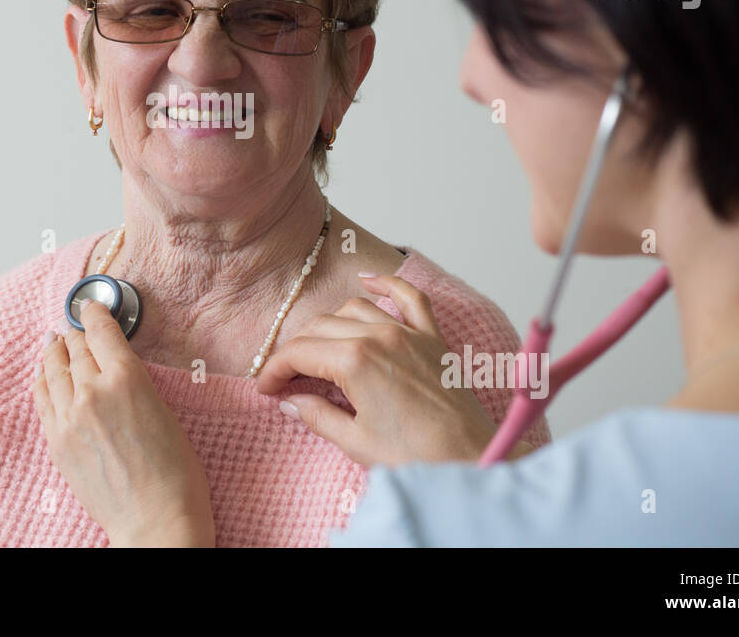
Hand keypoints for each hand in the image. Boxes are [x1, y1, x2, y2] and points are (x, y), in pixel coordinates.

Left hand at [32, 301, 215, 546]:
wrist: (155, 521)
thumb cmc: (175, 472)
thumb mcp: (163, 410)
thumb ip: (133, 382)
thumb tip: (114, 366)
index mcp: (127, 376)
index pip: (100, 330)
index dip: (93, 312)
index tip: (90, 305)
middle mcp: (92, 390)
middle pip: (74, 347)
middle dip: (76, 334)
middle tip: (77, 328)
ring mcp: (69, 416)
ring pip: (53, 368)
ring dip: (56, 352)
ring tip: (55, 343)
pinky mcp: (56, 441)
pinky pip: (42, 398)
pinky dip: (43, 380)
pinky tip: (46, 374)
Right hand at [256, 274, 532, 466]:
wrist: (472, 460)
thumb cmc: (418, 457)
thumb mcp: (357, 443)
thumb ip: (318, 416)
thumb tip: (290, 403)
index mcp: (356, 361)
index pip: (299, 352)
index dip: (275, 369)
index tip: (266, 388)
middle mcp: (380, 336)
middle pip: (320, 328)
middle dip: (295, 351)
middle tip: (285, 378)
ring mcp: (408, 333)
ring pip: (353, 309)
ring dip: (328, 325)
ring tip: (317, 350)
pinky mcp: (432, 339)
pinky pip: (408, 297)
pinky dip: (386, 284)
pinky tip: (366, 279)